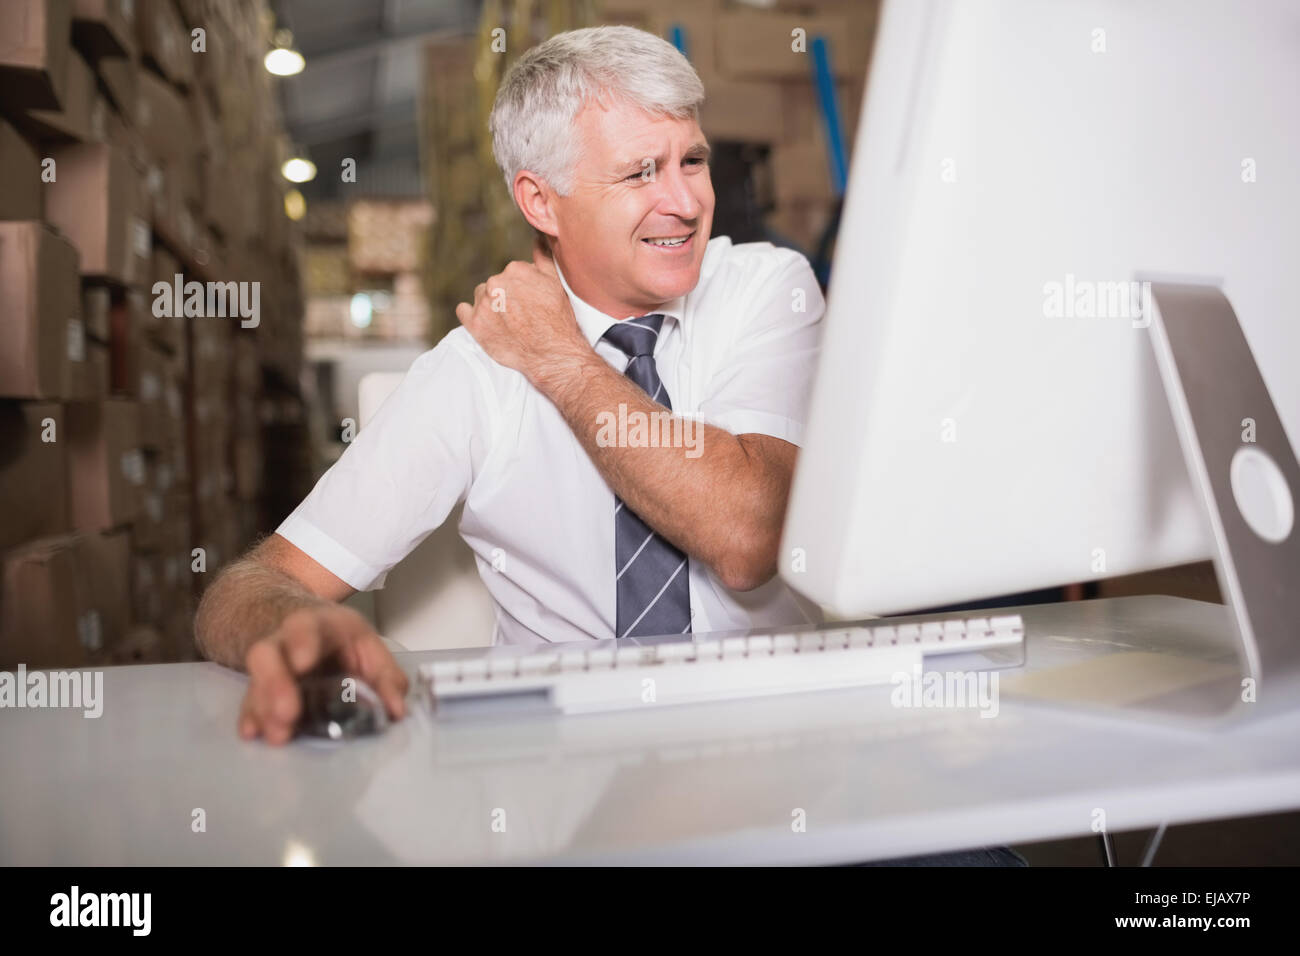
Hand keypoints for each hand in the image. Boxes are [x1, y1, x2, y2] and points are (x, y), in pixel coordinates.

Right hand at [237, 604, 408, 744]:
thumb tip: (396, 711)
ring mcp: (269, 667)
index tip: (303, 664)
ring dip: (264, 708)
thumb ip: (387, 678)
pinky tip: (253, 733)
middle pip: (267, 654)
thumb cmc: (341, 641)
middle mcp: (284, 643)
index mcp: (317, 625)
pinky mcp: (260, 690)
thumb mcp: (369, 648)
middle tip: (288, 714)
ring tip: (278, 736)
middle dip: (275, 683)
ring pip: (256, 680)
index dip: (302, 642)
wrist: (304, 629)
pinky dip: (252, 717)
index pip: (304, 627)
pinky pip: (249, 702)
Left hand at [455, 238, 590, 386]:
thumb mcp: (556, 283)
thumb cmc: (558, 320)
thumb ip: (543, 257)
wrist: (552, 353)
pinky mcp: (475, 324)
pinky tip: (484, 323)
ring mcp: (483, 304)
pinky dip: (470, 316)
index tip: (528, 301)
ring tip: (506, 322)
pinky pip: (463, 312)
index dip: (520, 288)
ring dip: (489, 306)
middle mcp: (496, 283)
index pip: (511, 274)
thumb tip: (537, 239)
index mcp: (515, 269)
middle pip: (495, 285)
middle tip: (519, 314)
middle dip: (504, 297)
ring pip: (480, 297)